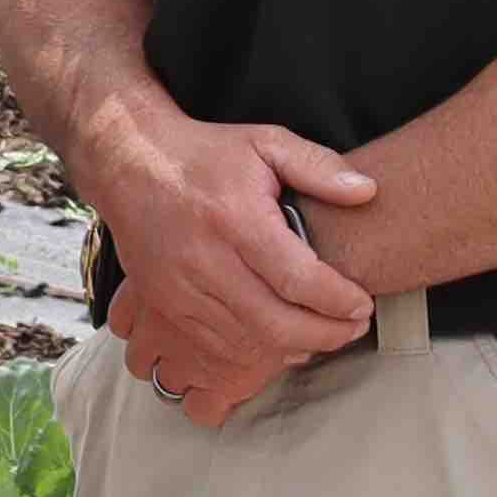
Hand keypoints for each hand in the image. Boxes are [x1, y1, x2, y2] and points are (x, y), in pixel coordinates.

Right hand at [79, 107, 376, 424]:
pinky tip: (279, 343)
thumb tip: (367, 190)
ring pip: (246, 342)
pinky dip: (253, 354)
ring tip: (323, 336)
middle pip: (274, 322)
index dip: (337, 301)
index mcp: (235, 218)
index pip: (297, 278)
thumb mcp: (265, 143)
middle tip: (352, 328)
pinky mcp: (164, 305)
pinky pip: (214, 348)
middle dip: (324, 334)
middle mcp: (205, 259)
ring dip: (293, 349)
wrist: (129, 164)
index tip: (362, 304)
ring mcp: (179, 288)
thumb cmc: (204, 154)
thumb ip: (318, 165)